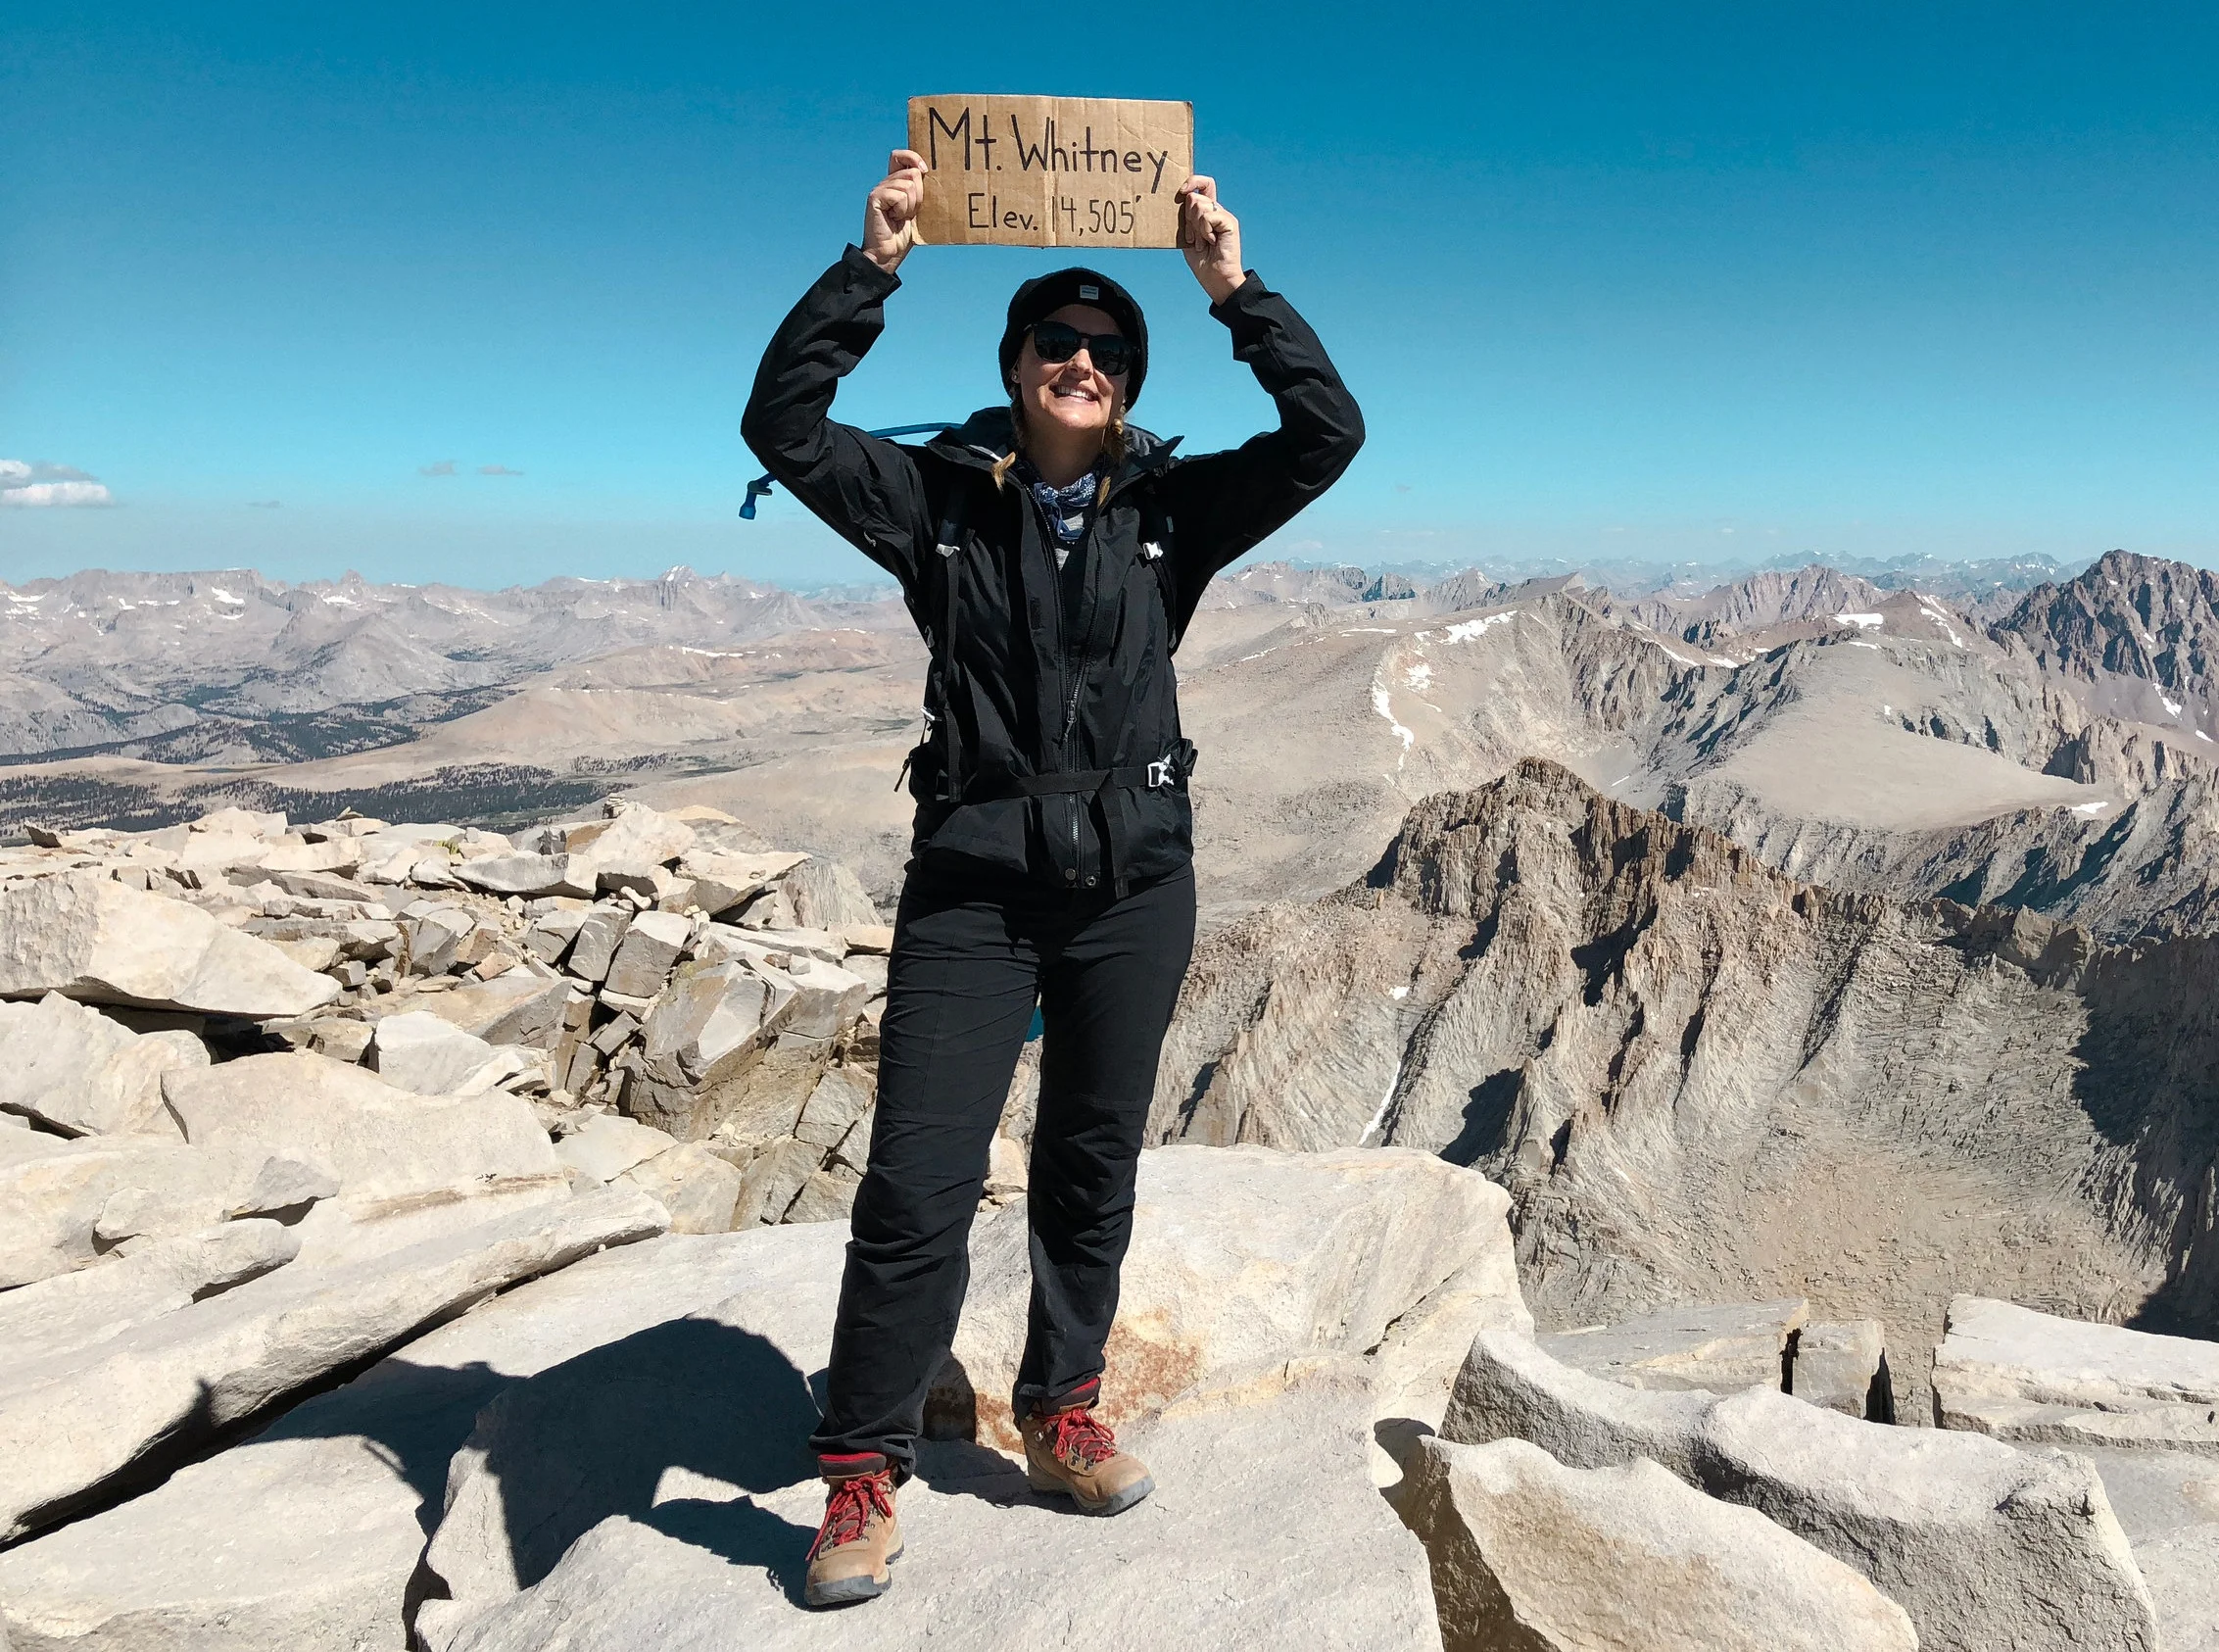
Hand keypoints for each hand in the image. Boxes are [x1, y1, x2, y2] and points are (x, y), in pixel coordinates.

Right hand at [862, 148, 925, 273]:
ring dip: (911, 206)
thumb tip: (929, 175)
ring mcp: (879, 189)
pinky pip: (900, 196)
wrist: (889, 253)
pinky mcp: (875, 197)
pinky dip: (902, 210)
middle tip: (910, 212)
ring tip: (901, 217)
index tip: (924, 171)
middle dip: (919, 195)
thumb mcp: (918, 209)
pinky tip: (895, 218)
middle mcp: (886, 182)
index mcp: (895, 182)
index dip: (913, 157)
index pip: (900, 156)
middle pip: (912, 172)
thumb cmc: (905, 234)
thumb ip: (921, 191)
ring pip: (908, 185)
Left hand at [1174, 176, 1244, 303]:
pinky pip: (1208, 216)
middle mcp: (1216, 210)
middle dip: (1187, 218)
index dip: (1192, 181)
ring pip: (1199, 205)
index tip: (1180, 192)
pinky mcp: (1229, 222)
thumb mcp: (1187, 236)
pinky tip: (1211, 242)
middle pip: (1194, 195)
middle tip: (1194, 238)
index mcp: (1206, 211)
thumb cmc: (1201, 261)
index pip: (1202, 184)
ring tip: (1203, 243)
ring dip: (1195, 228)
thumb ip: (1185, 218)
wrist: (1216, 278)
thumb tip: (1181, 198)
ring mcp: (1223, 215)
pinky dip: (1204, 231)